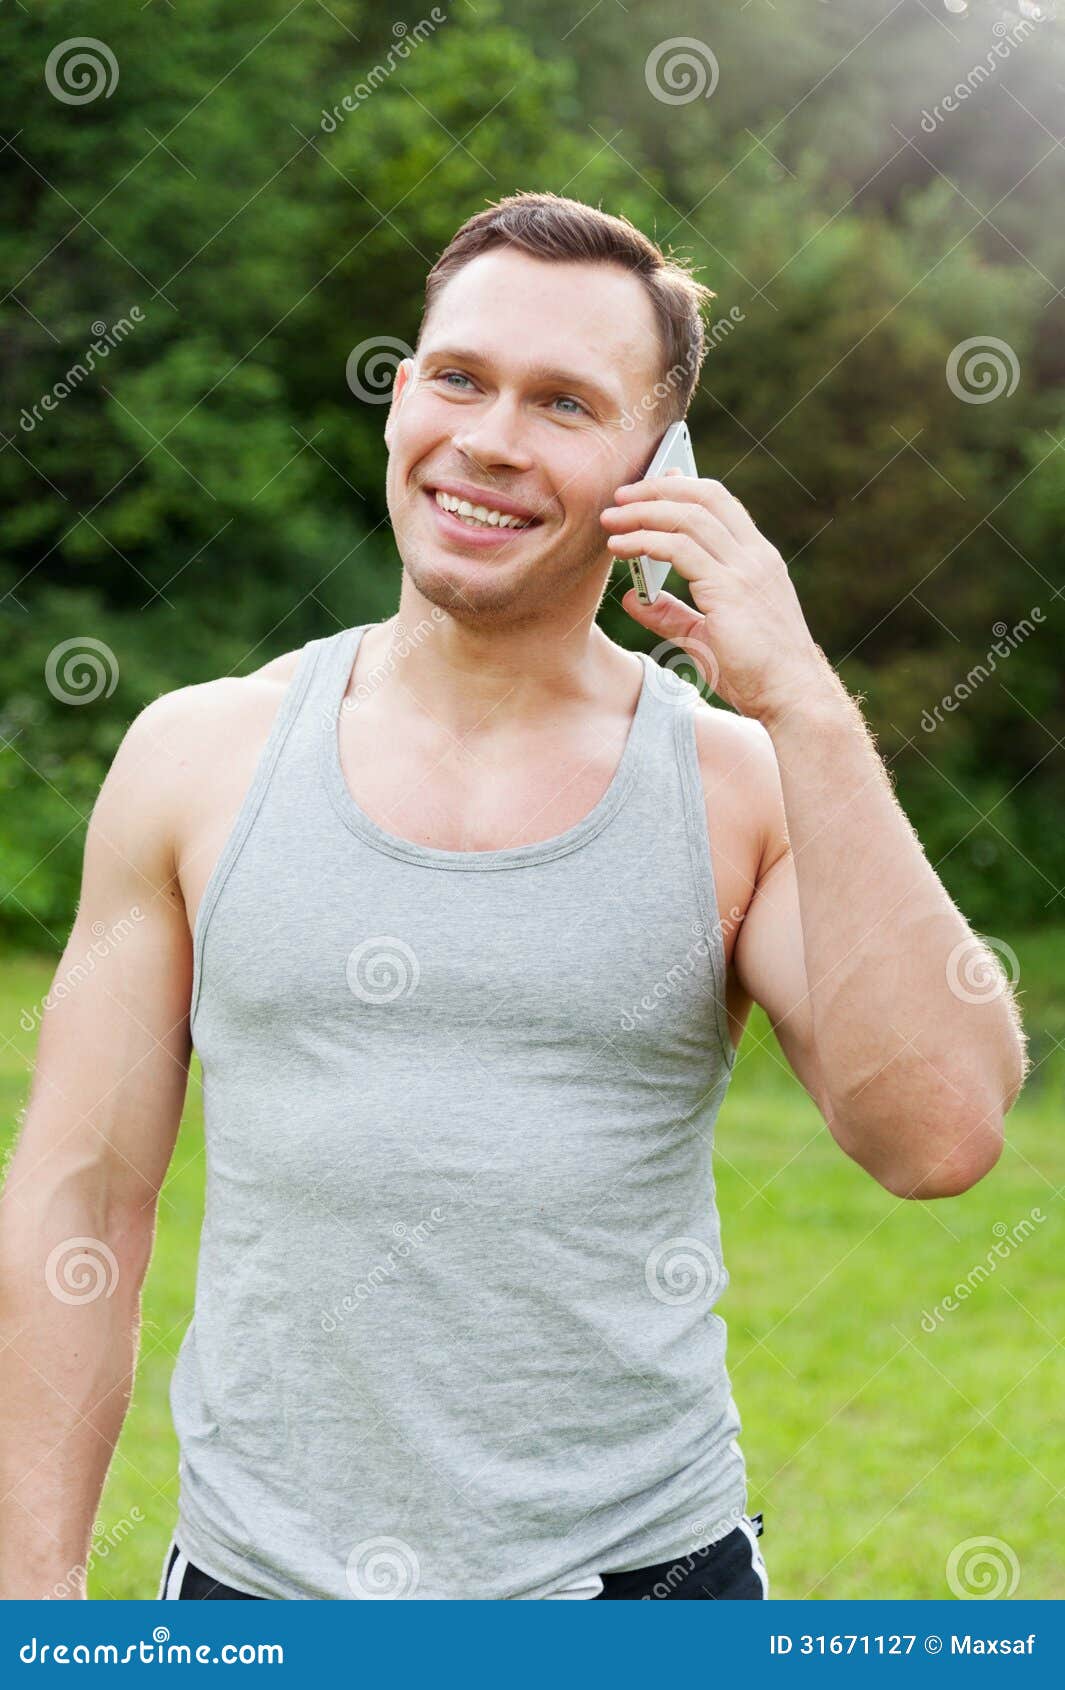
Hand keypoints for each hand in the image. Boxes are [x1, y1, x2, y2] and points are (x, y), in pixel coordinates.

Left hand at [600, 467, 831, 721]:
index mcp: (758, 561)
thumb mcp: (705, 637)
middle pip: (704, 496)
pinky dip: (645, 541)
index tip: (651, 483)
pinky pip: (679, 549)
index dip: (683, 487)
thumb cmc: (757, 674)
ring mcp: (745, 569)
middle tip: (620, 497)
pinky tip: (620, 547)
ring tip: (610, 521)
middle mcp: (754, 557)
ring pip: (688, 517)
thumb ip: (671, 614)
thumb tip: (634, 597)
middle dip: (658, 489)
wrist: (791, 698)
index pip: (721, 504)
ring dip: (643, 512)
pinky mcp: (729, 589)